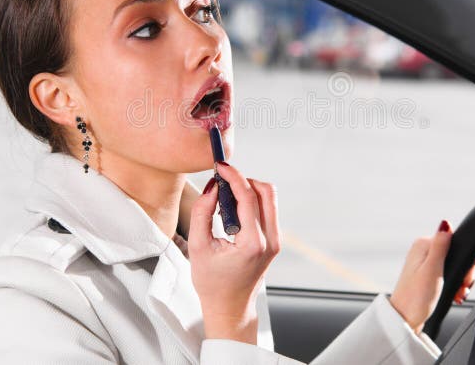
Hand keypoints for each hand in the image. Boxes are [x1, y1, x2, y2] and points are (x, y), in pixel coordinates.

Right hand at [188, 161, 280, 343]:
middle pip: (266, 191)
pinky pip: (268, 210)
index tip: (220, 166)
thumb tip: (213, 187)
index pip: (248, 196)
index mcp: (253, 243)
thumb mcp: (198, 246)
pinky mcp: (275, 241)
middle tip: (222, 182)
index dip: (233, 176)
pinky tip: (232, 212)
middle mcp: (271, 240)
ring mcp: (276, 241)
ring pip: (269, 198)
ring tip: (224, 202)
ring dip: (248, 191)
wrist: (229, 307)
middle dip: (243, 180)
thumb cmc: (212, 283)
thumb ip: (203, 212)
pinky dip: (252, 202)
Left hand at [388, 220, 474, 334]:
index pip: (455, 240)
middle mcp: (424, 252)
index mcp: (424, 245)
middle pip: (457, 253)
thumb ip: (440, 246)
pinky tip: (456, 294)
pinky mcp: (428, 276)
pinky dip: (455, 285)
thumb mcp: (432, 269)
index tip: (472, 270)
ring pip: (455, 266)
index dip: (468, 255)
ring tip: (460, 293)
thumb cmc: (416, 297)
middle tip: (464, 285)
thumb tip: (445, 223)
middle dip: (466, 271)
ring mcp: (425, 264)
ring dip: (462, 280)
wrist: (405, 319)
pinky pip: (449, 275)